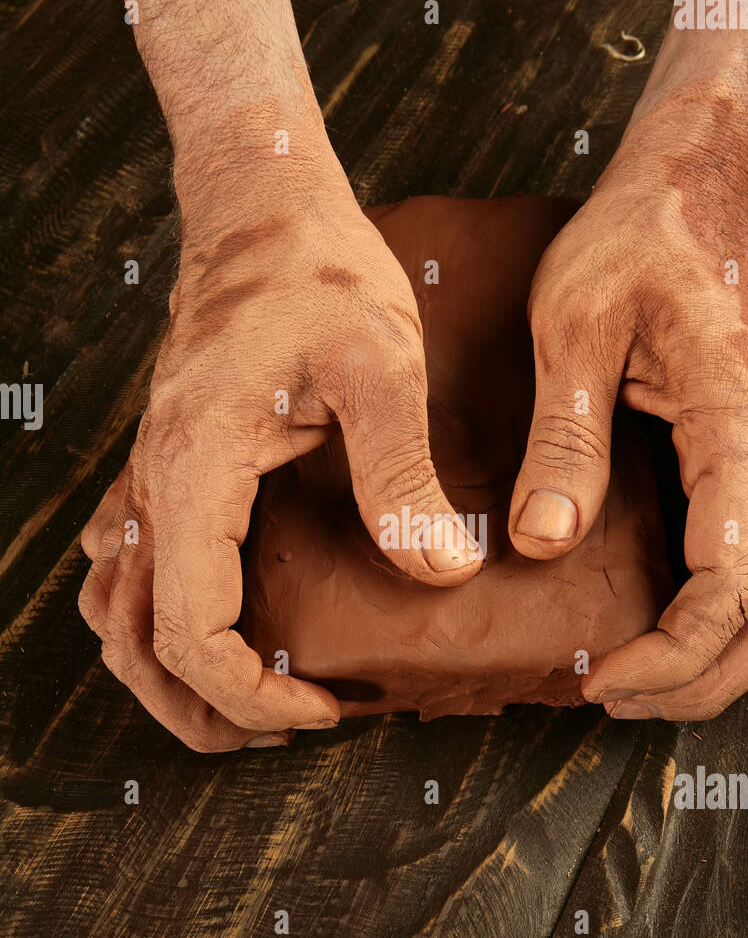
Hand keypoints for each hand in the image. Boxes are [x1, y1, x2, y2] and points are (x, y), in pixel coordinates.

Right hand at [79, 147, 480, 750]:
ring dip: (169, 672)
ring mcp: (152, 475)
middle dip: (203, 708)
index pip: (193, 631)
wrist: (262, 208)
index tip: (326, 708)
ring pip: (118, 610)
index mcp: (195, 473)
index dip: (253, 692)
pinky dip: (159, 617)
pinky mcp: (169, 464)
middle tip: (288, 729)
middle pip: (136, 641)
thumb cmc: (319, 273)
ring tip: (248, 702)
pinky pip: (132, 565)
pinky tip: (218, 623)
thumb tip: (440, 572)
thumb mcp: (379, 365)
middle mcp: (156, 484)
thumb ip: (401, 472)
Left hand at [509, 91, 747, 719]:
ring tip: (634, 683)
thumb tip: (545, 543)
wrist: (685, 192)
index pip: (731, 581)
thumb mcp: (572, 327)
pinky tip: (656, 632)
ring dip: (718, 661)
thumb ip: (564, 438)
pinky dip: (719, 621)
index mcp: (734, 426)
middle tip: (612, 699)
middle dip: (702, 680)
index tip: (600, 679)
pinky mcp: (747, 468)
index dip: (671, 652)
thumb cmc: (630, 243)